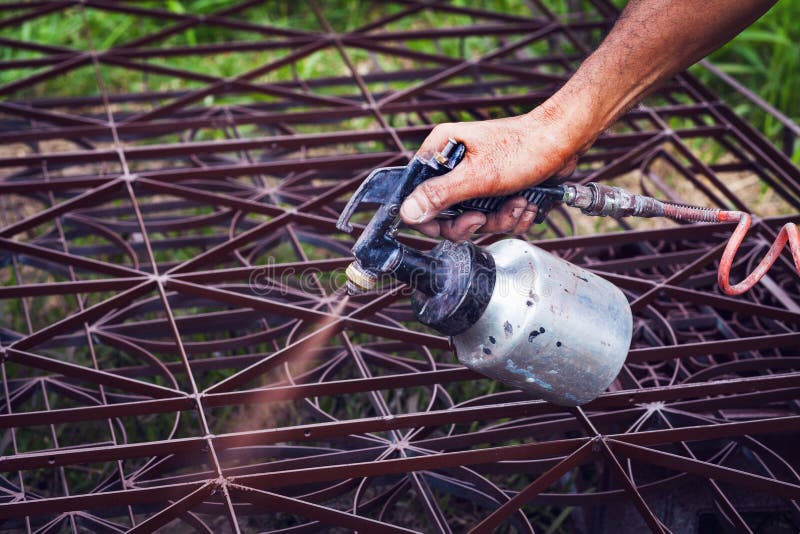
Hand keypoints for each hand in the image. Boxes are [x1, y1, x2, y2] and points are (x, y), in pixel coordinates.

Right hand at [400, 106, 580, 240]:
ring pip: (474, 217)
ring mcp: (476, 177)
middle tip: (487, 216)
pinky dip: (512, 215)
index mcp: (441, 151)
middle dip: (474, 221)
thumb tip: (406, 212)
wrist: (565, 141)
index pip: (417, 193)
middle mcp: (455, 164)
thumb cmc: (525, 148)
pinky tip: (526, 203)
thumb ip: (440, 195)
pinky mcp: (496, 188)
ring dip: (499, 218)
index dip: (430, 218)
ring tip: (518, 203)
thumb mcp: (478, 176)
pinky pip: (494, 215)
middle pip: (447, 213)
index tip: (447, 226)